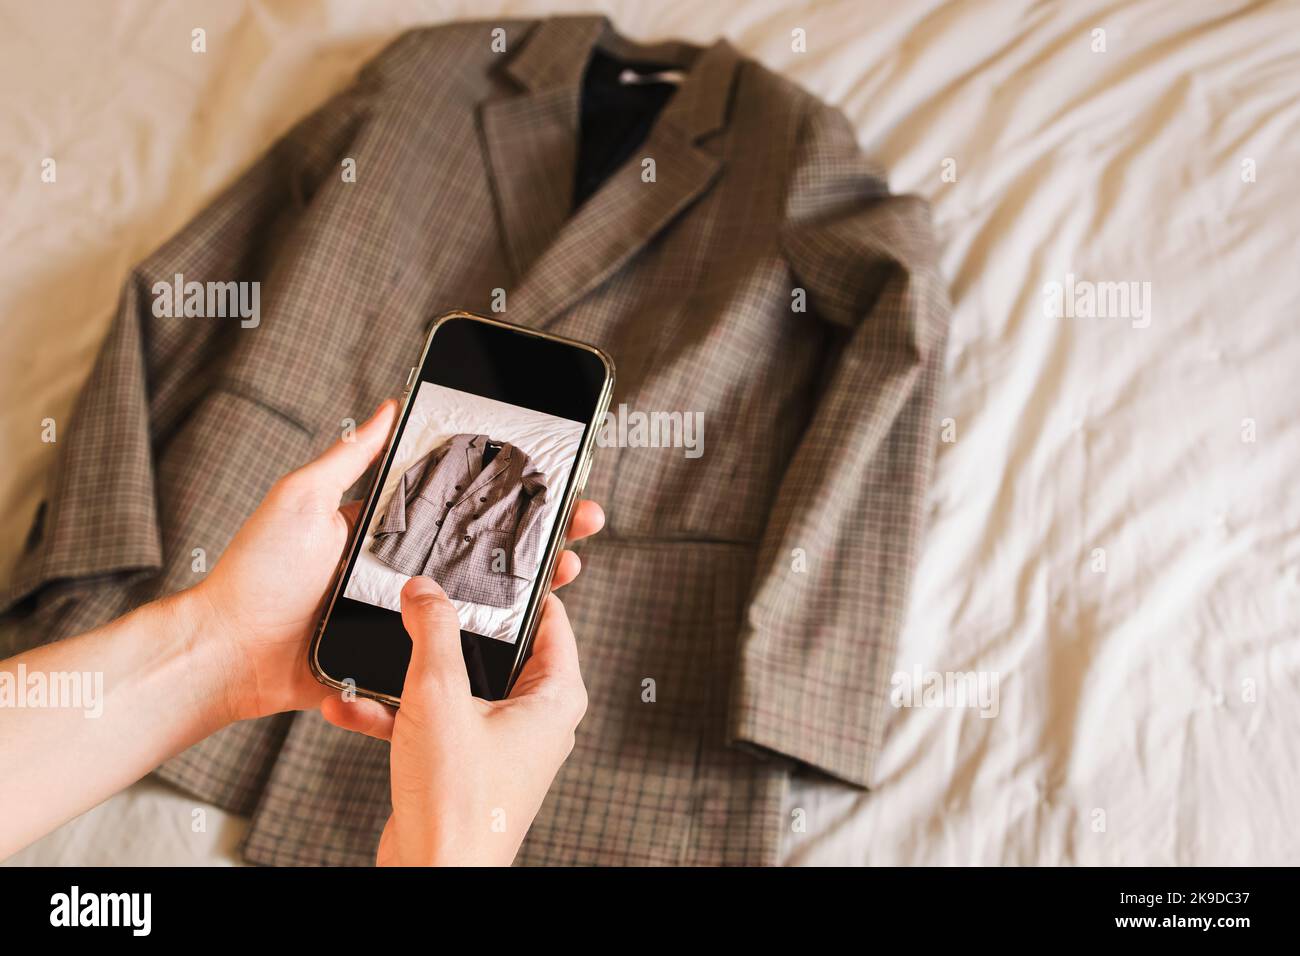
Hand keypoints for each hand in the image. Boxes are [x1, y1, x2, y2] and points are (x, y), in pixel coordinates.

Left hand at [189, 400, 603, 723]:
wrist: (228, 654)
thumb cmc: (256, 574)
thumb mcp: (301, 498)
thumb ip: (350, 457)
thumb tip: (390, 404)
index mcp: (385, 526)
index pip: (459, 499)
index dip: (506, 487)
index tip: (549, 473)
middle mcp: (404, 566)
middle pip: (486, 544)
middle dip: (541, 530)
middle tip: (584, 518)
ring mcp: (408, 611)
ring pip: (484, 593)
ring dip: (533, 578)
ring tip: (568, 565)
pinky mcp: (404, 653)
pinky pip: (457, 642)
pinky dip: (498, 631)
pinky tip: (532, 619)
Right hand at [320, 577, 590, 865]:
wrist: (431, 876)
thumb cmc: (458, 802)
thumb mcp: (439, 694)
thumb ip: (432, 632)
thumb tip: (425, 590)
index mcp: (554, 696)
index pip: (551, 619)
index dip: (521, 589)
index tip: (490, 563)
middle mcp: (534, 719)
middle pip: (496, 650)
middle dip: (449, 627)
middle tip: (420, 596)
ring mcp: (498, 745)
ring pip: (454, 688)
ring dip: (407, 675)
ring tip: (369, 653)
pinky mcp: (462, 768)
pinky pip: (430, 724)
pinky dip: (393, 714)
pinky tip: (346, 704)